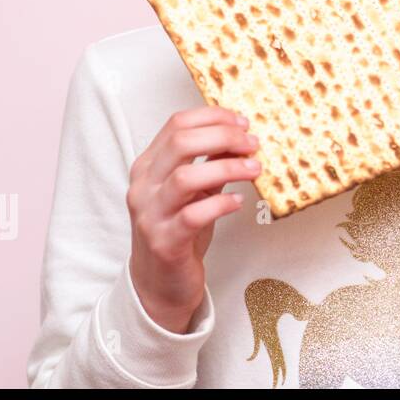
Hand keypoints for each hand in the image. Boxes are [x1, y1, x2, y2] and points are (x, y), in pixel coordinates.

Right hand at [126, 106, 262, 333]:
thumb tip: (242, 135)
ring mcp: (151, 214)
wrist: (160, 282)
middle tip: (253, 144)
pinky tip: (238, 202)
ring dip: (227, 168)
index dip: (213, 117)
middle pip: (181, 143)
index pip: (177, 124)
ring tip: (254, 169)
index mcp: (149, 166)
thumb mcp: (196, 190)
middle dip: (223, 136)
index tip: (242, 122)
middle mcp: (144, 186)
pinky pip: (194, 215)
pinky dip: (221, 204)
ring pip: (185, 177)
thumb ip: (212, 162)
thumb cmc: (180, 229)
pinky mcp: (165, 241)